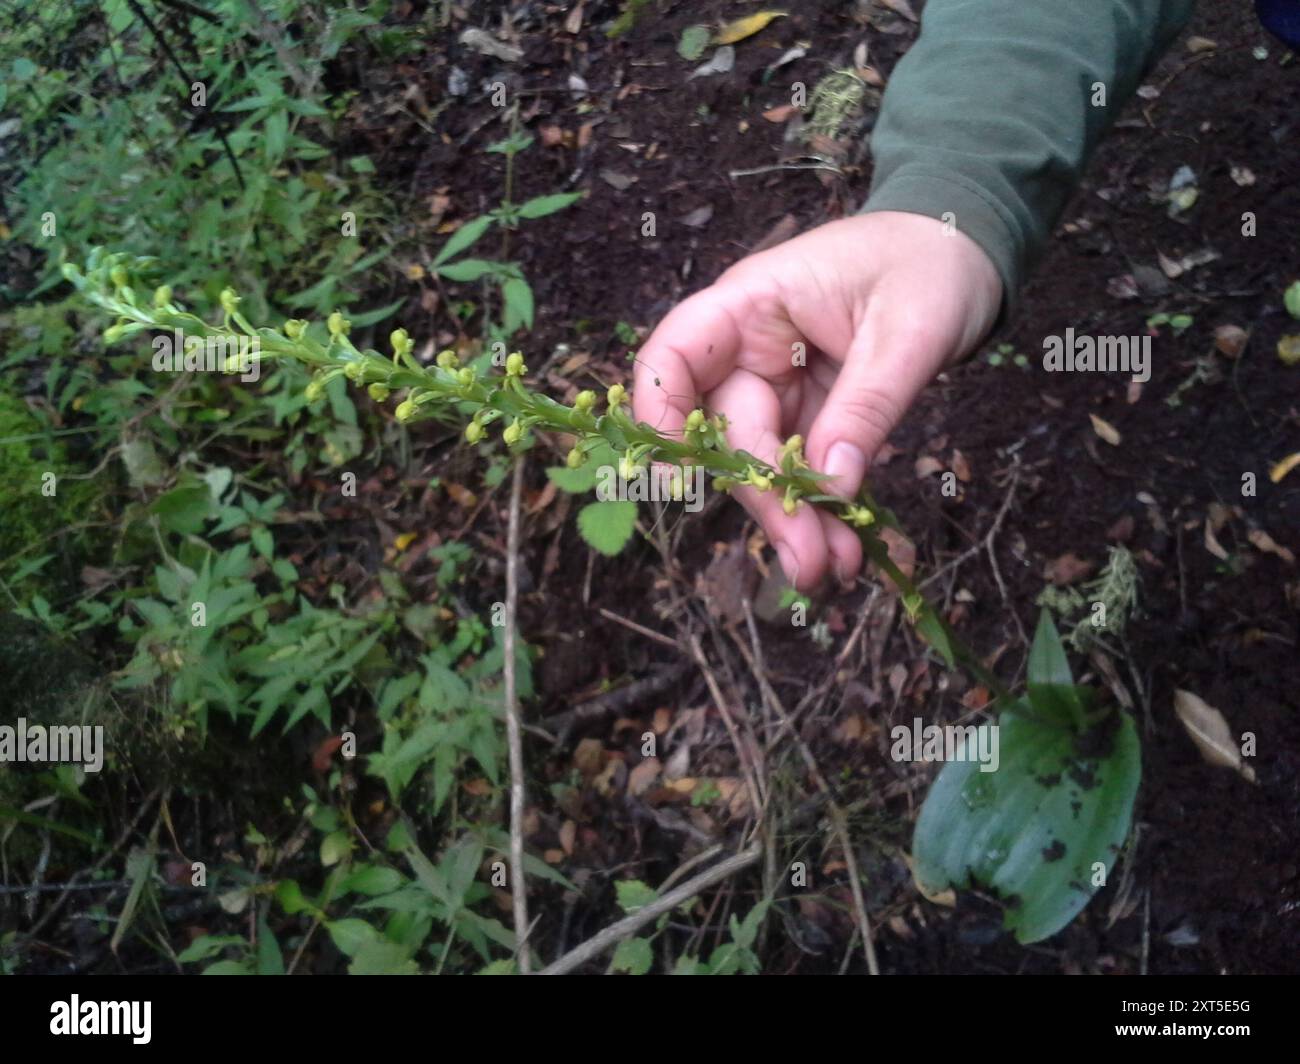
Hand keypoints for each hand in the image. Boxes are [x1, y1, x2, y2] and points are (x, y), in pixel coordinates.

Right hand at [632, 211, 1001, 590]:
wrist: (962, 250)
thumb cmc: (930, 264)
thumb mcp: (910, 333)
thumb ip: (865, 407)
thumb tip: (829, 485)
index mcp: (754, 302)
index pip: (675, 357)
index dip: (660, 416)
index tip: (677, 479)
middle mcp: (749, 346)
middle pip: (728, 434)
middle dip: (765, 501)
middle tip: (810, 563)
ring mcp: (775, 382)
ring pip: (761, 464)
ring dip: (793, 520)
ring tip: (833, 569)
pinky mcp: (806, 412)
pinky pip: (797, 469)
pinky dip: (817, 509)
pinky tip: (842, 548)